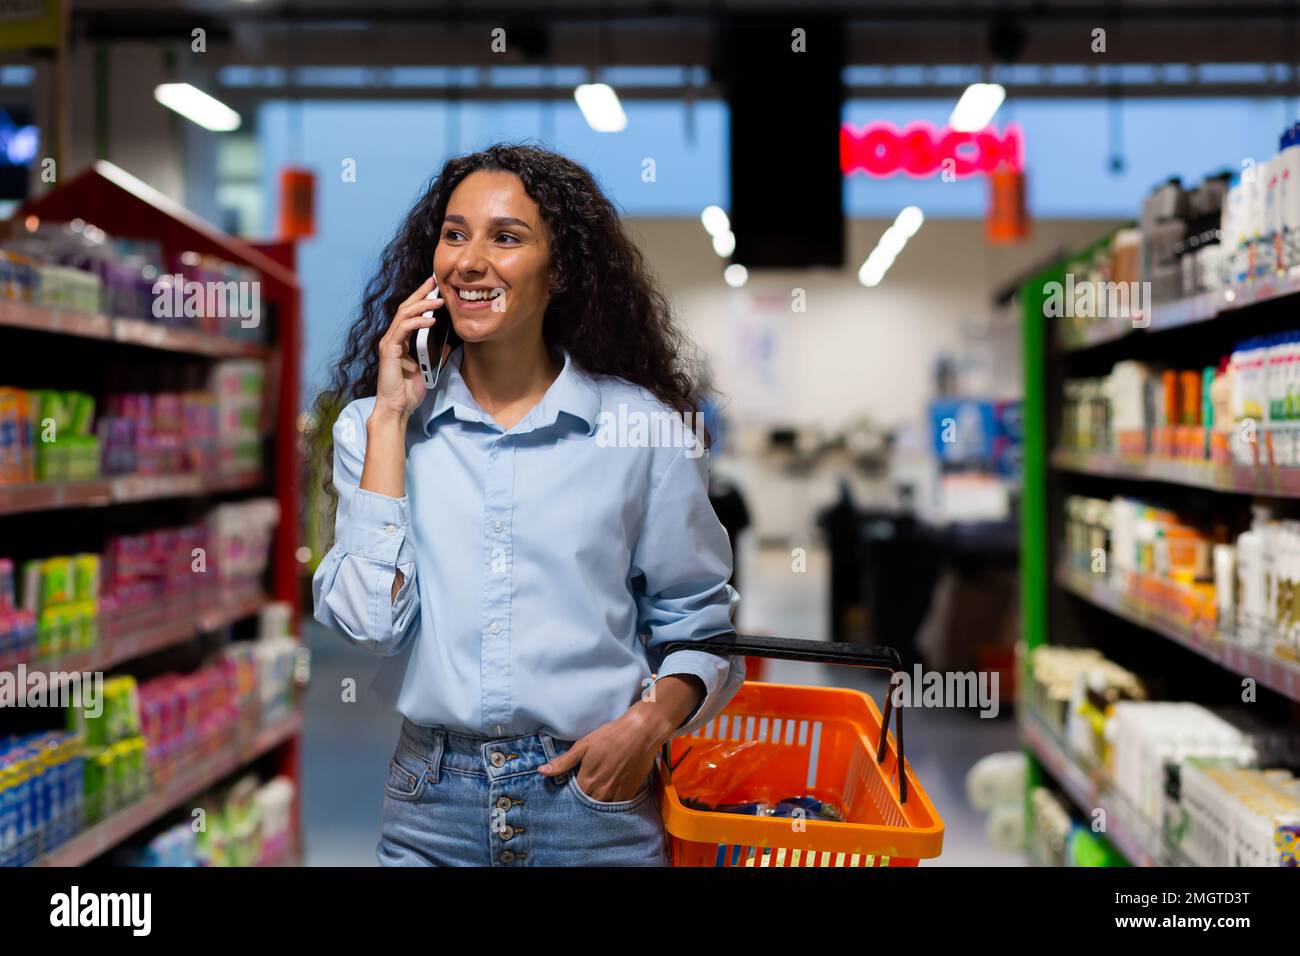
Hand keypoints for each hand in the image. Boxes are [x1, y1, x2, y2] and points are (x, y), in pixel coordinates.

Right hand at [373, 276, 447, 423]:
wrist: (397, 407)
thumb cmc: (408, 391)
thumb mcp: (428, 368)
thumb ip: (436, 354)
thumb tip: (449, 343)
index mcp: (401, 340)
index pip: (411, 313)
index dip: (422, 298)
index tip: (435, 287)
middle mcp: (393, 338)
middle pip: (406, 307)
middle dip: (421, 293)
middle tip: (435, 281)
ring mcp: (389, 343)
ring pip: (404, 315)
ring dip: (422, 305)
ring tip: (438, 300)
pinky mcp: (389, 350)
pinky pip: (404, 330)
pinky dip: (418, 323)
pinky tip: (432, 320)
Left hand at [537, 675, 703, 800]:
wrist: (641, 732)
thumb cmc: (610, 736)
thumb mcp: (583, 745)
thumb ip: (563, 762)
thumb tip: (541, 772)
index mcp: (587, 781)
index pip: (573, 796)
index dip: (572, 790)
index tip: (575, 782)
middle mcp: (601, 792)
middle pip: (587, 803)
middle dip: (585, 797)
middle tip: (588, 784)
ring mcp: (616, 794)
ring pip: (603, 806)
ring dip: (599, 800)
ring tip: (599, 787)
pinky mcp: (630, 792)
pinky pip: (618, 804)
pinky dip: (613, 800)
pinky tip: (612, 788)